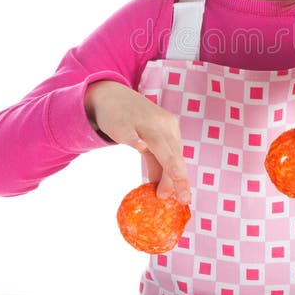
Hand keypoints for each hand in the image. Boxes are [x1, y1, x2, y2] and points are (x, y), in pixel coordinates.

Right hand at [84, 80, 190, 203]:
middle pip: (173, 152)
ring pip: (158, 144)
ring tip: (168, 189)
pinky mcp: (123, 122)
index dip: (181, 178)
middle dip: (179, 176)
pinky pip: (130, 132)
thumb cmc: (135, 121)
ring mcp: (143, 121)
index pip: (178, 156)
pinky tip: (140, 146)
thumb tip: (164, 192)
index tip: (184, 199)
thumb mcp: (150, 141)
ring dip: (167, 164)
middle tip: (184, 198)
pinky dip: (135, 139)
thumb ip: (157, 164)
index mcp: (170, 128)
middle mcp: (161, 123)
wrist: (111, 96)